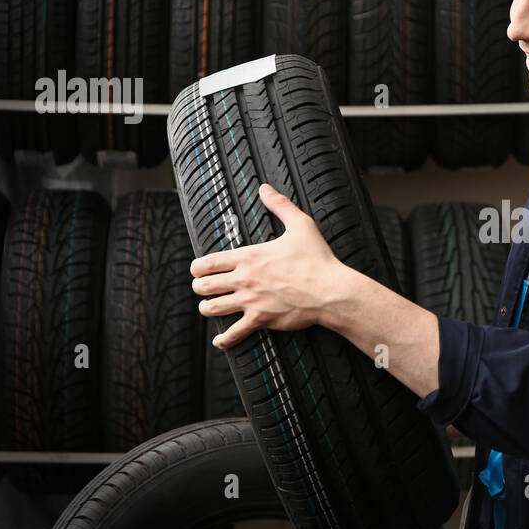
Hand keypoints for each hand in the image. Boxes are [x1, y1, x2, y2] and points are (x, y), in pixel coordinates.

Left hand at [189, 182, 344, 349]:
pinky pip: (234, 333)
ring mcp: (250, 301)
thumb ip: (280, 205)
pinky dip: (224, 339)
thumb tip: (266, 188)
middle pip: (203, 286)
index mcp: (248, 256)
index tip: (199, 270)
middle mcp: (244, 279)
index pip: (206, 263)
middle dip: (199, 287)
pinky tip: (221, 340)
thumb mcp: (301, 225)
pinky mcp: (261, 320)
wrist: (331, 291)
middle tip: (204, 288)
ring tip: (210, 307)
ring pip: (212, 309)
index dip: (197, 268)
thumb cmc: (318, 259)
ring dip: (207, 308)